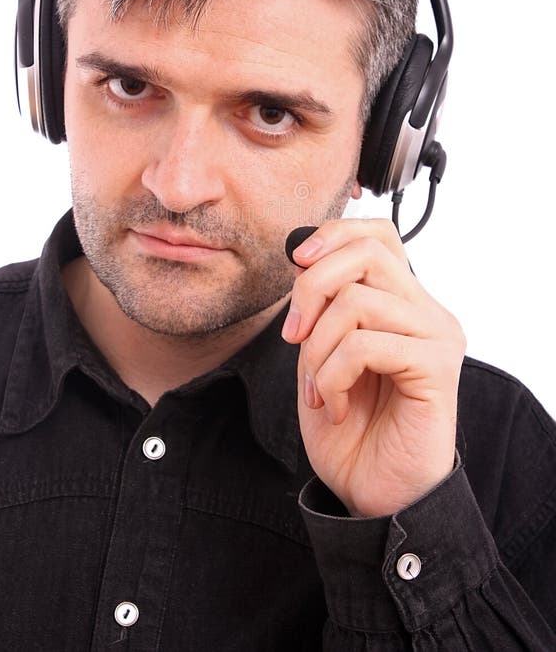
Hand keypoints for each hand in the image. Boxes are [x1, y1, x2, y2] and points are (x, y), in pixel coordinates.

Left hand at [281, 219, 465, 517]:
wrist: (374, 495)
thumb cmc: (349, 429)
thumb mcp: (322, 355)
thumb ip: (323, 308)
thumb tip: (304, 258)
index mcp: (403, 303)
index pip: (379, 236)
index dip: (334, 235)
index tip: (297, 262)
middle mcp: (427, 312)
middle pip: (367, 255)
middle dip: (311, 289)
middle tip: (293, 337)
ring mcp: (436, 337)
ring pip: (357, 300)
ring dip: (316, 348)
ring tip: (315, 388)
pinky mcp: (436, 368)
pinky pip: (366, 345)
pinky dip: (331, 375)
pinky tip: (334, 405)